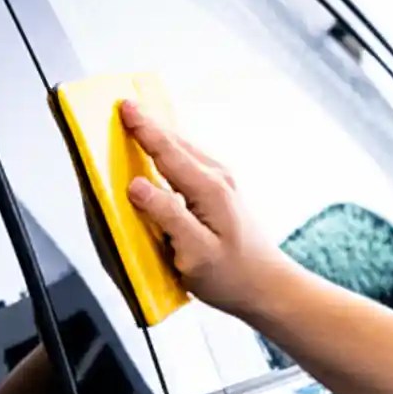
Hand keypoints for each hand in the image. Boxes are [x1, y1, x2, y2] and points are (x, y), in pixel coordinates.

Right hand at [120, 100, 294, 316]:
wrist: (267, 286)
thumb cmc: (231, 275)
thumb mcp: (194, 252)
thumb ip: (166, 215)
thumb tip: (137, 186)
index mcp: (209, 189)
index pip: (169, 151)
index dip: (144, 128)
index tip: (126, 107)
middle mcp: (218, 178)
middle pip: (176, 143)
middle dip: (149, 124)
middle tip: (125, 107)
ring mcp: (222, 182)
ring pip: (184, 149)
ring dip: (159, 135)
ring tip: (137, 122)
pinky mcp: (220, 191)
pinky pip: (189, 161)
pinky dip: (170, 151)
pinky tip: (160, 152)